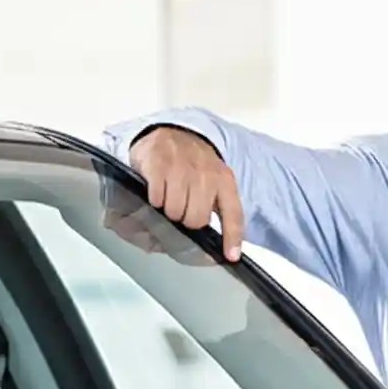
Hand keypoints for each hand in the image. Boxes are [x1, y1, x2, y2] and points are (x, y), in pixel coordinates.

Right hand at [129, 125, 244, 261]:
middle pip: (196, 219)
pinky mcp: (159, 164)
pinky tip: (157, 189)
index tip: (231, 256)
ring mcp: (182, 168)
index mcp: (224, 181)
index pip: (233, 214)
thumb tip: (222, 245)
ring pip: (175, 211)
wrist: (173, 132)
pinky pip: (156, 198)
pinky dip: (154, 199)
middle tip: (182, 208)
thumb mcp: (215, 181)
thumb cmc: (195, 163)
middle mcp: (206, 174)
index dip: (232, 237)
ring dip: (169, 210)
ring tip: (169, 197)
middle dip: (187, 220)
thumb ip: (218, 209)